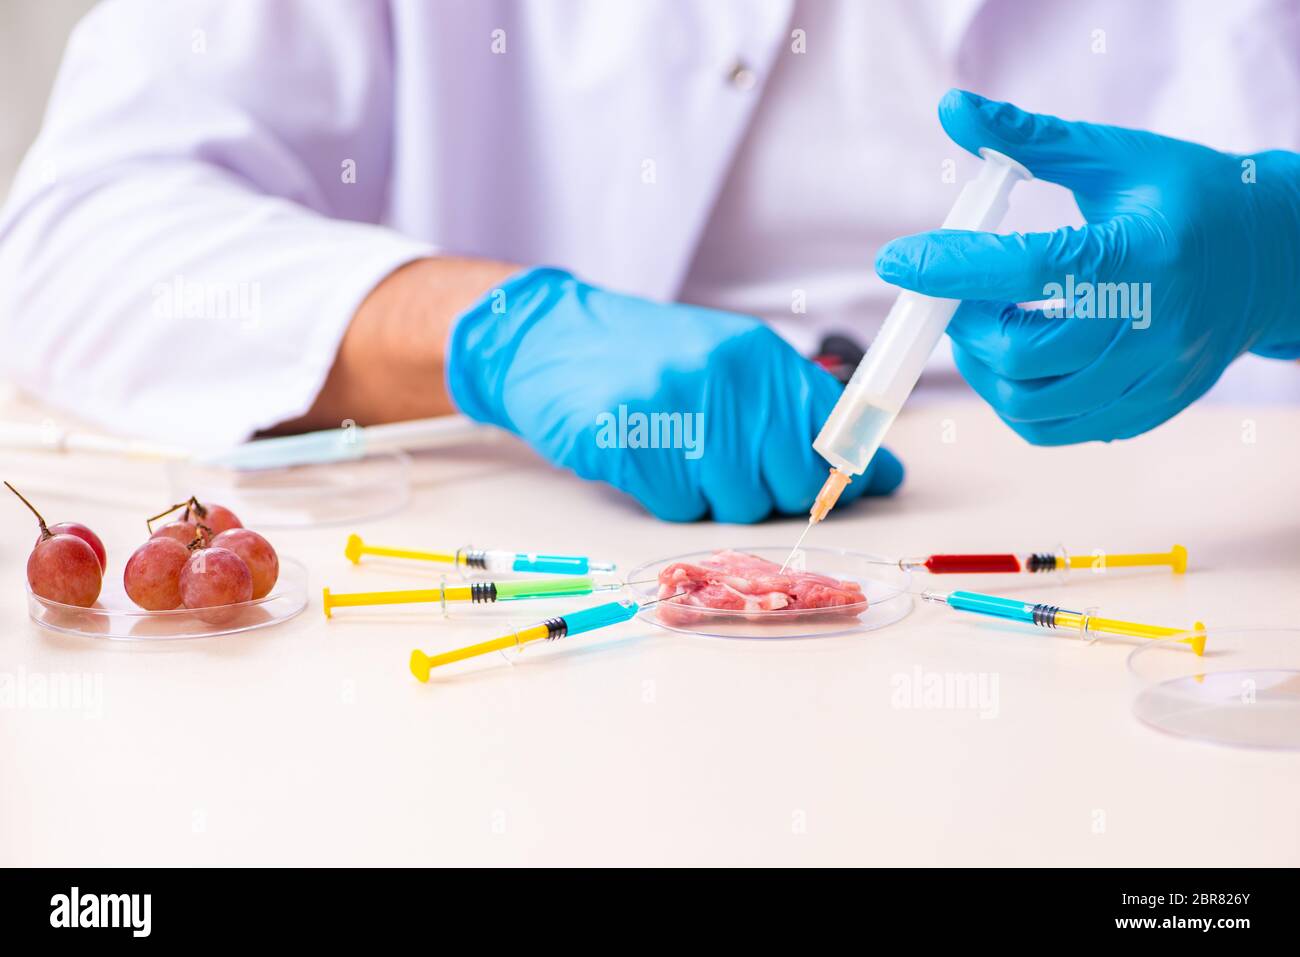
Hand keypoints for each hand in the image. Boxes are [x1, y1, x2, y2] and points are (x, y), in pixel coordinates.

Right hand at [446, 268, 902, 521]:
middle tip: (727, 468)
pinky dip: (666, 499)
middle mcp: (725, 378)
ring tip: (678, 454)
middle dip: (767, 494)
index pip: (833, 437)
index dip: (837, 478)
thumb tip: (885, 473)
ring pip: (734, 506)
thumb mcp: (730, 365)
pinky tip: (646, 459)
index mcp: (760, 355)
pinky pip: (679, 509)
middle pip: (788, 485)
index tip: (825, 490)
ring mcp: (675, 408)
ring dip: (711, 498)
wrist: (548, 338)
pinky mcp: (628, 442)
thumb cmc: (649, 359)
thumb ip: (802, 415)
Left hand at [875, 90, 1299, 444]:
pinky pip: (1056, 429)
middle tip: (955, 296)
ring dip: (982, 368)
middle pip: (1020, 353)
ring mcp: (1152, 379)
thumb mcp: (1115, 156)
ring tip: (981, 326)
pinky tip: (1016, 359)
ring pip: (1029, 405)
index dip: (951, 267)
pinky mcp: (1148, 410)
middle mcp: (1152, 328)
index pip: (1027, 269)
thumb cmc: (1186, 197)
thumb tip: (950, 108)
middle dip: (964, 326)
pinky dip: (1015, 401)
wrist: (1274, 258)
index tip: (896, 260)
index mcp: (1142, 256)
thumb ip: (1030, 138)